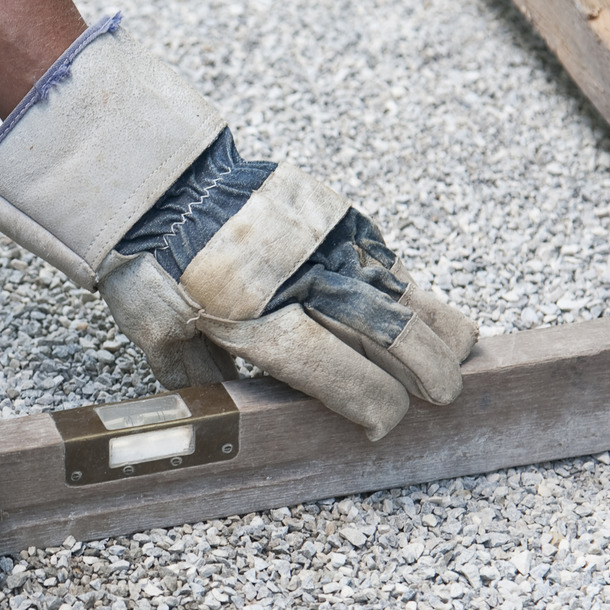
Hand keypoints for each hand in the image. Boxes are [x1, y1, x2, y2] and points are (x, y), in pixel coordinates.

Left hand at [0, 15, 476, 439]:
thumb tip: (232, 426)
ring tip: (460, 355)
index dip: (374, 403)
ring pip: (403, 289)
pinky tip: (422, 314)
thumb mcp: (160, 338)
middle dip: (429, 371)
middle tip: (445, 397)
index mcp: (255, 316)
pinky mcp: (336, 214)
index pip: (339, 371)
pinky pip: (385, 258)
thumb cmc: (150, 268)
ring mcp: (326, 241)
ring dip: (439, 327)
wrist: (157, 183)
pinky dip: (409, 289)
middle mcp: (301, 278)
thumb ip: (205, 384)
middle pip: (391, 331)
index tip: (385, 424)